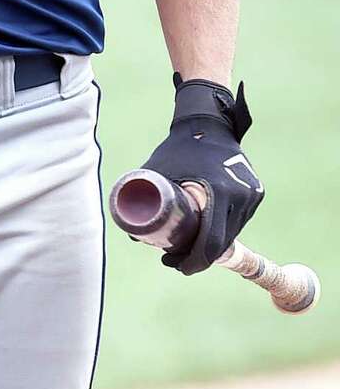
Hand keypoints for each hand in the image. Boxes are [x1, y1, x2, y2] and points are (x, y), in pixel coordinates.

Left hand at [142, 76, 263, 274]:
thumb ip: (142, 197)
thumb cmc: (179, 148)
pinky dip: (223, 230)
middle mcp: (242, 196)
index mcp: (220, 192)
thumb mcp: (158, 170)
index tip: (177, 266)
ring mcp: (252, 195)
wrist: (209, 123)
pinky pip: (238, 220)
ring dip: (212, 245)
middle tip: (175, 260)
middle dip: (199, 257)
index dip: (194, 261)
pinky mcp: (256, 193)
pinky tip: (206, 232)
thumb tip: (132, 236)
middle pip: (222, 242)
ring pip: (232, 233)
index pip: (211, 242)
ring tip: (187, 247)